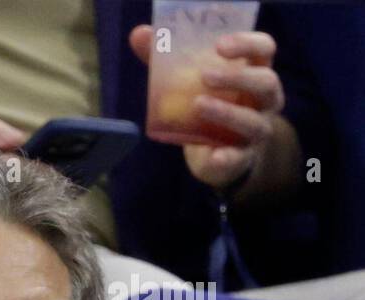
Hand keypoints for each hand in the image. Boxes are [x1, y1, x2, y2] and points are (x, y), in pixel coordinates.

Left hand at [130, 25, 284, 190]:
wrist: (219, 155)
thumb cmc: (209, 105)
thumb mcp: (190, 82)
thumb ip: (167, 59)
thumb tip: (140, 34)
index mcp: (255, 72)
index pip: (264, 49)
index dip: (247, 43)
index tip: (219, 45)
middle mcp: (264, 100)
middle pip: (266, 82)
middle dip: (237, 77)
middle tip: (204, 75)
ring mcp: (256, 130)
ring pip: (254, 121)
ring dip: (227, 113)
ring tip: (198, 105)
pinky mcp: (241, 158)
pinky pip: (238, 158)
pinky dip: (227, 158)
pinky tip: (215, 156)